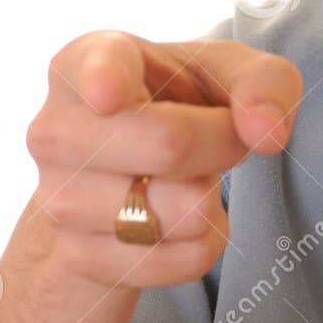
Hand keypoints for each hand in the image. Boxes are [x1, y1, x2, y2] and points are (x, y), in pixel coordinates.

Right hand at [25, 31, 301, 288]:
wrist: (128, 170)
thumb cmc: (179, 101)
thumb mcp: (225, 70)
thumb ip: (263, 81)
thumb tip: (267, 132)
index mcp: (84, 62)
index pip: (96, 70)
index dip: (105, 80)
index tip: (109, 94)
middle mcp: (55, 130)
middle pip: (170, 145)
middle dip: (224, 143)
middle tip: (221, 135)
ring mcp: (59, 199)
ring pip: (184, 211)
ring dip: (213, 195)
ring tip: (188, 175)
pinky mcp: (81, 257)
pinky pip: (185, 259)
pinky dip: (208, 240)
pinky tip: (181, 218)